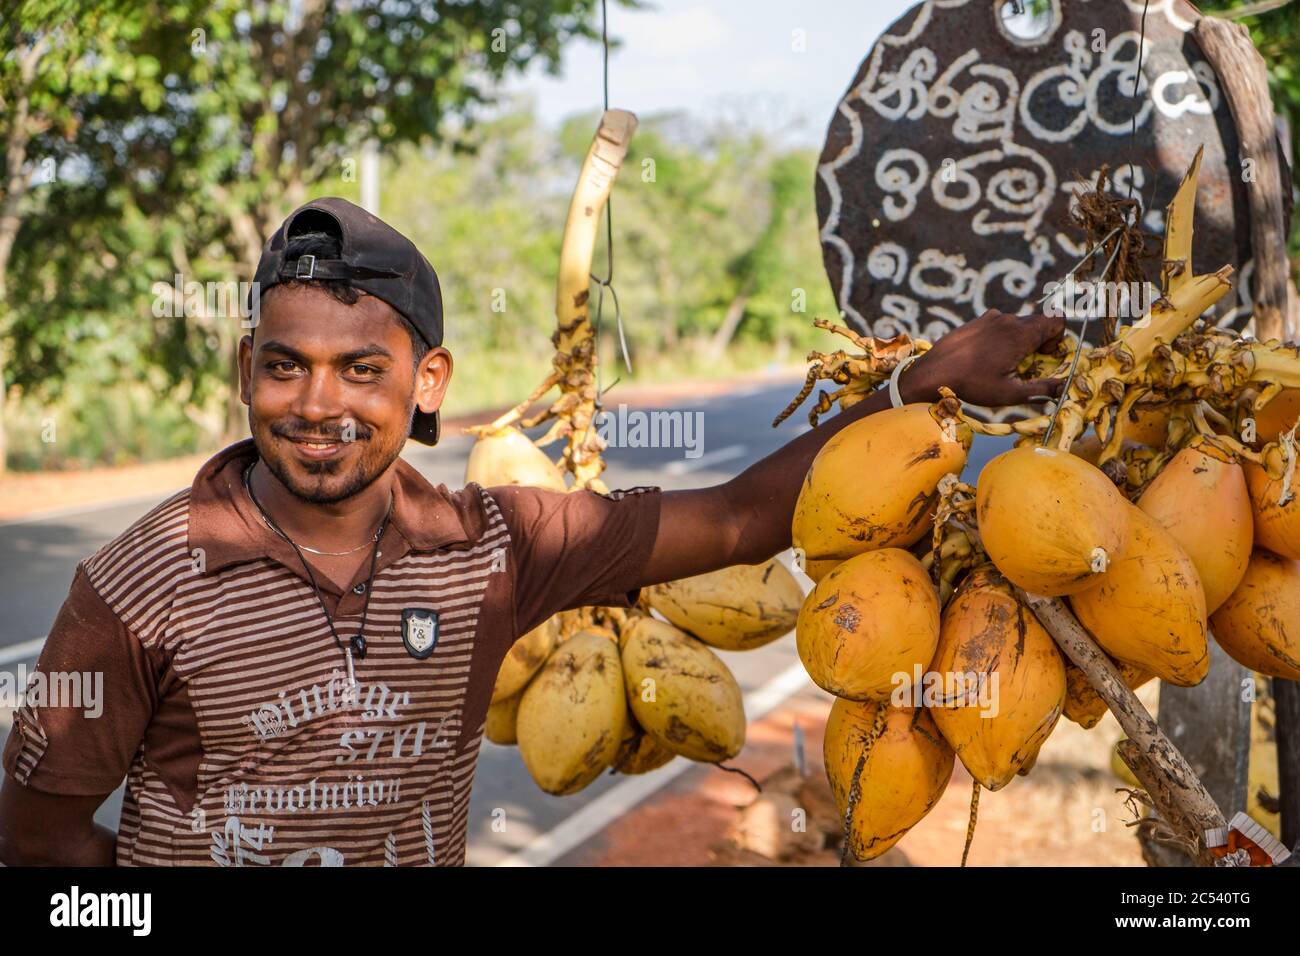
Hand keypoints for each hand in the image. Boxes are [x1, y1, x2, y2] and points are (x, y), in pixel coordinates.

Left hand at [903, 310, 1066, 407]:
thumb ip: (1041, 388)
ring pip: (1017, 324)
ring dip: (1018, 341)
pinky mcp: (975, 321)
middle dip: (1039, 342)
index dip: (1058, 338)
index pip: (1056, 320)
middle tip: (1024, 365)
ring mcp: (989, 318)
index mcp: (1020, 333)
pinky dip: (1001, 338)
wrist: (932, 373)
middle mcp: (1007, 319)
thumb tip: (1063, 387)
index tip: (1044, 356)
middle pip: (1037, 323)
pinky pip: (998, 325)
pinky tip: (985, 357)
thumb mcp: (1010, 393)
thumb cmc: (971, 385)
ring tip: (1002, 364)